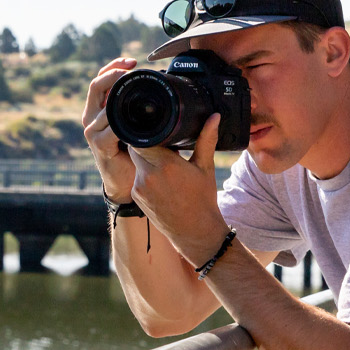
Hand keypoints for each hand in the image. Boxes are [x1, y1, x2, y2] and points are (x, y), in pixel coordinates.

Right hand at [82, 57, 139, 202]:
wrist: (126, 182)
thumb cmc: (133, 152)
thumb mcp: (136, 124)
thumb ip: (139, 108)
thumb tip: (161, 87)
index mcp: (100, 108)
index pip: (101, 79)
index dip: (114, 66)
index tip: (132, 62)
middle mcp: (92, 116)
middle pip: (95, 85)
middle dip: (113, 73)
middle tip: (130, 69)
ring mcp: (93, 130)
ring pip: (102, 105)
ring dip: (117, 94)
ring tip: (132, 87)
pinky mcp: (99, 145)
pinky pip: (108, 129)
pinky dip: (119, 122)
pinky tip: (132, 118)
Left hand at [126, 113, 231, 263]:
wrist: (194, 232)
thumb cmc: (203, 199)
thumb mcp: (205, 167)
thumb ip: (206, 139)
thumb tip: (214, 117)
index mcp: (166, 164)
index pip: (144, 137)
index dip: (148, 131)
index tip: (157, 128)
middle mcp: (149, 175)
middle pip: (136, 147)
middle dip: (147, 143)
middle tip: (161, 143)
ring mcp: (140, 187)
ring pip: (135, 162)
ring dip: (145, 159)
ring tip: (162, 162)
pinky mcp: (136, 196)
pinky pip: (136, 177)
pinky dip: (144, 173)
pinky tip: (159, 178)